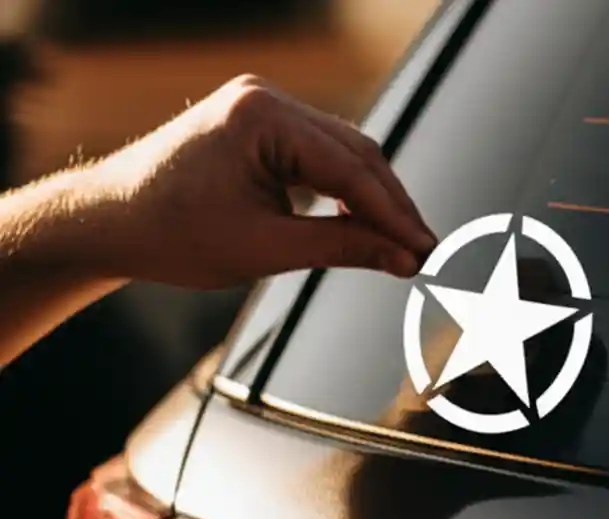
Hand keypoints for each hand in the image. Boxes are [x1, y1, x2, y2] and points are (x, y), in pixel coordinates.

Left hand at [41, 74, 433, 286]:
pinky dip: (345, 190)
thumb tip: (403, 257)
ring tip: (401, 244)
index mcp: (260, 116)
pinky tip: (365, 222)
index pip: (350, 167)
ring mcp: (263, 108)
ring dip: (372, 198)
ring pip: (344, 153)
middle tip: (423, 251)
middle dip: (391, 205)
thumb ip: (342, 247)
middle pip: (356, 152)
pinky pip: (321, 155)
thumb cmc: (169, 233)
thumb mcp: (264, 248)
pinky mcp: (262, 126)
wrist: (109, 222)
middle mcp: (265, 99)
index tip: (426, 250)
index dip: (394, 214)